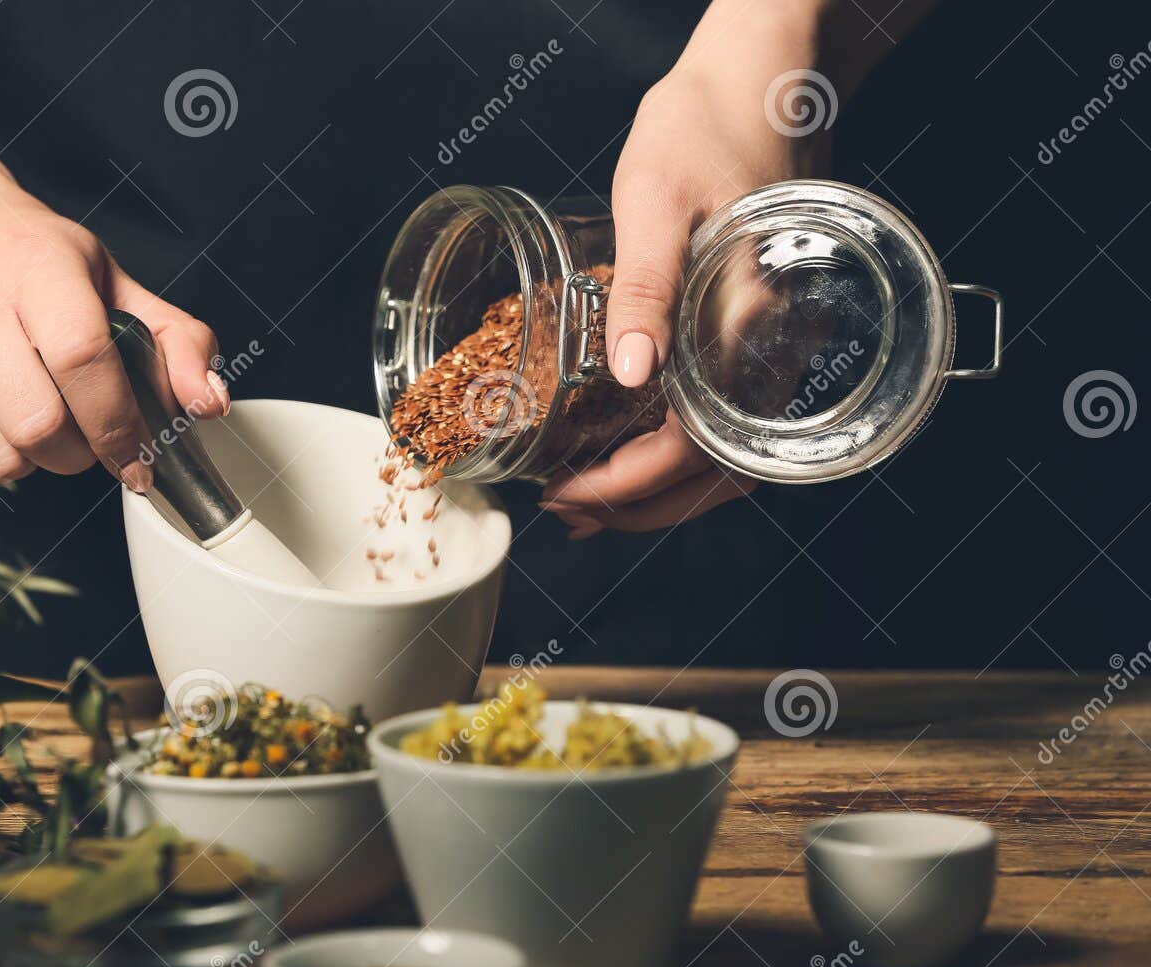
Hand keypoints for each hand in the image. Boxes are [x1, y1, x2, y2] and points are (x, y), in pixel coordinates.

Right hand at [0, 177, 225, 492]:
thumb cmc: (25, 257)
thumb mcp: (109, 278)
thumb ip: (174, 340)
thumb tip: (208, 405)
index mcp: (37, 266)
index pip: (84, 361)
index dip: (119, 427)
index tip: (137, 460)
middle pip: (37, 426)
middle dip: (75, 454)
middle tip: (79, 438)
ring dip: (23, 465)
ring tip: (25, 427)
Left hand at [541, 7, 833, 535]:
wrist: (767, 77)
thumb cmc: (706, 124)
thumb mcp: (653, 197)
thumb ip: (643, 287)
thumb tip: (630, 372)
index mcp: (748, 324)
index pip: (693, 449)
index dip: (624, 487)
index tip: (563, 495)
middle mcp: (774, 351)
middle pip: (713, 475)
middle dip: (636, 508)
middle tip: (566, 516)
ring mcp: (777, 348)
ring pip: (727, 458)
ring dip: (659, 493)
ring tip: (590, 502)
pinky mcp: (766, 336)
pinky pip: (730, 421)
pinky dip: (680, 455)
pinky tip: (630, 449)